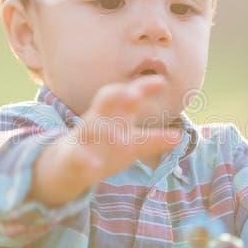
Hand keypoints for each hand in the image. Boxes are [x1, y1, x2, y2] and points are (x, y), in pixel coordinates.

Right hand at [57, 75, 182, 187]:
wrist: (67, 166)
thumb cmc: (104, 149)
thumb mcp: (131, 143)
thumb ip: (153, 139)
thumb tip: (180, 137)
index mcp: (115, 116)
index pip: (128, 95)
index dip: (144, 87)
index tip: (162, 81)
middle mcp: (99, 122)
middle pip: (106, 101)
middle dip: (119, 96)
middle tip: (135, 95)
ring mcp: (84, 138)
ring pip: (90, 127)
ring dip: (102, 129)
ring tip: (118, 135)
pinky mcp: (73, 157)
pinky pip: (78, 156)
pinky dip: (85, 159)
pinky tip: (93, 164)